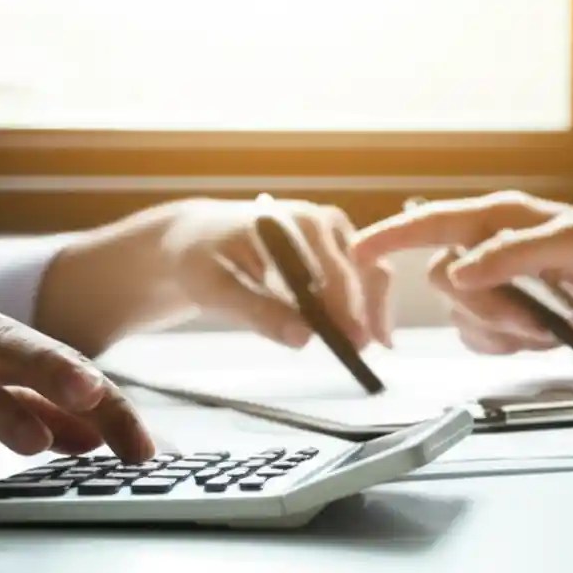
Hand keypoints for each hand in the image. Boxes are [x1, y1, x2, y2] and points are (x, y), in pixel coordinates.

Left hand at [155, 198, 392, 347]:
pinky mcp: (335, 244)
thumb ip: (259, 311)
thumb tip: (304, 338)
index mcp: (292, 223)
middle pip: (359, 269)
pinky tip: (373, 333)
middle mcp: (321, 220)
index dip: (346, 310)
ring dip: (374, 309)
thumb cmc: (201, 260)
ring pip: (370, 271)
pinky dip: (369, 303)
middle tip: (361, 352)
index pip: (331, 271)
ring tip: (373, 346)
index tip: (353, 344)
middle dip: (365, 313)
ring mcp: (332, 231)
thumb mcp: (216, 288)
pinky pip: (362, 273)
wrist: (198, 238)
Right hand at [354, 191, 572, 353]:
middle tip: (530, 314)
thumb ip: (512, 253)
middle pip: (443, 282)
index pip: (429, 223)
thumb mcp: (571, 245)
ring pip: (460, 316)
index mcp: (496, 217)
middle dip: (484, 307)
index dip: (390, 237)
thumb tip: (461, 271)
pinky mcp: (505, 315)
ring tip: (544, 322)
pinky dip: (508, 344)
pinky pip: (478, 339)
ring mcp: (495, 283)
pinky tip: (540, 333)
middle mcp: (487, 248)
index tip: (358, 252)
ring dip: (502, 328)